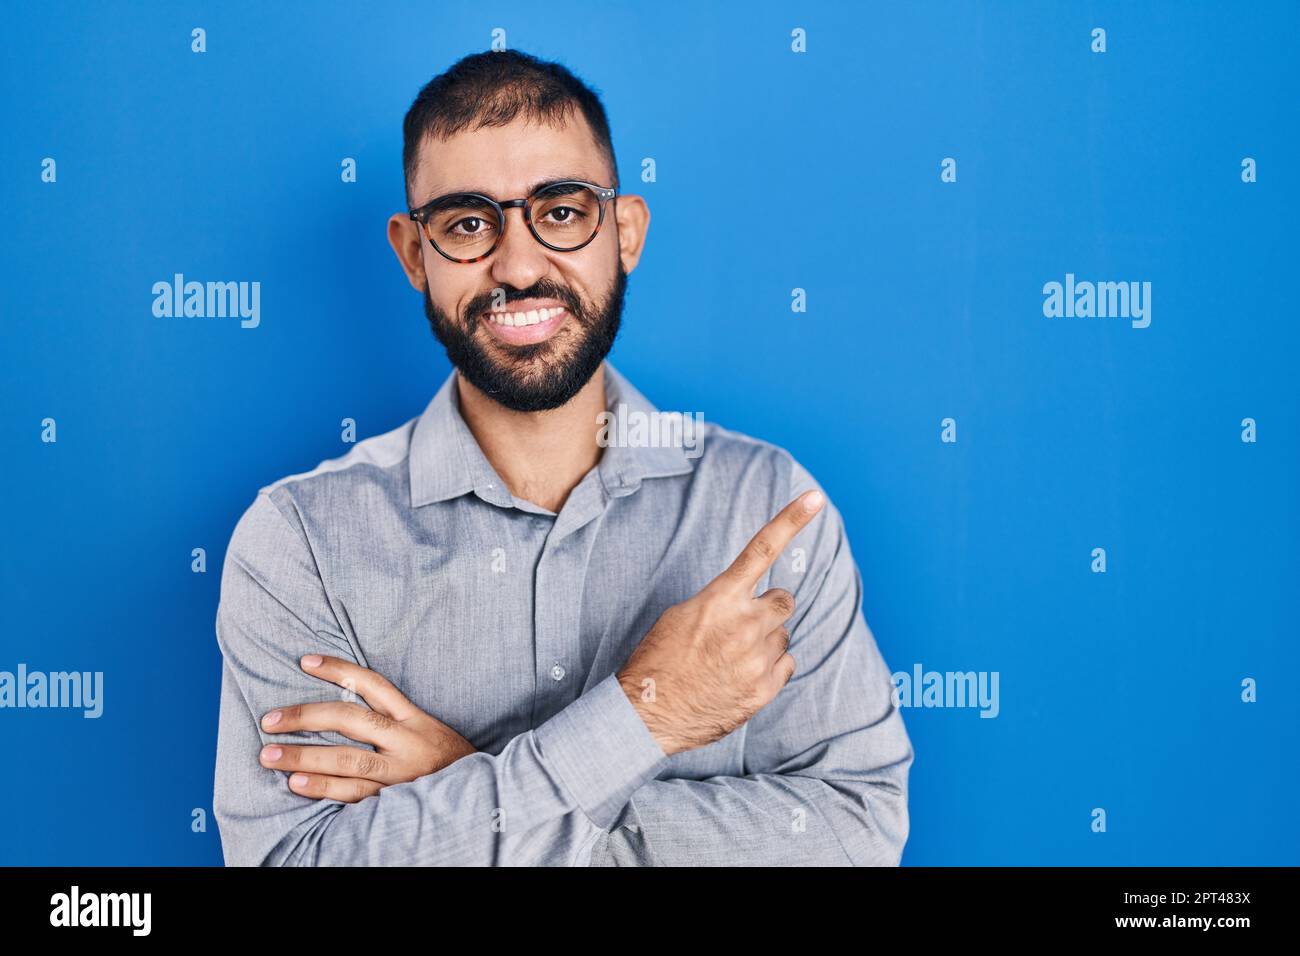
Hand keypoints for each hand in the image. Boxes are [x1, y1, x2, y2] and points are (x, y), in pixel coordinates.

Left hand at [258, 654, 476, 802]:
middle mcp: (407, 741)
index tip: (304, 661)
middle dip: (305, 717)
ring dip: (303, 757)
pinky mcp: (395, 801)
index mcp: (415, 718)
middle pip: (350, 720)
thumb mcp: (428, 731)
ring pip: (347, 759)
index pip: (372, 684)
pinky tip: (296, 785)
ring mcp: (401, 773)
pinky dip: (323, 789)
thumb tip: (342, 706)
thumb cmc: (449, 763)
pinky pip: (354, 793)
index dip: (337, 670)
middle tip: (269, 720)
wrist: (485, 798)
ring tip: (269, 755)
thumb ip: (393, 720)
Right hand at [617, 489, 824, 755]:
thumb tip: (746, 599)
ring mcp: (758, 658)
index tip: (815, 498)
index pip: (761, 549)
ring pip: (782, 636)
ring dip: (765, 641)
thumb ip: (721, 601)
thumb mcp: (681, 615)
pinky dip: (768, 669)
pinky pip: (785, 665)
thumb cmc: (659, 659)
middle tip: (744, 624)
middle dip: (770, 608)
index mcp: (721, 599)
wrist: (648, 712)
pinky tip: (740, 677)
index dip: (791, 520)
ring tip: (731, 658)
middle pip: (784, 601)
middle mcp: (746, 624)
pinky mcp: (764, 689)